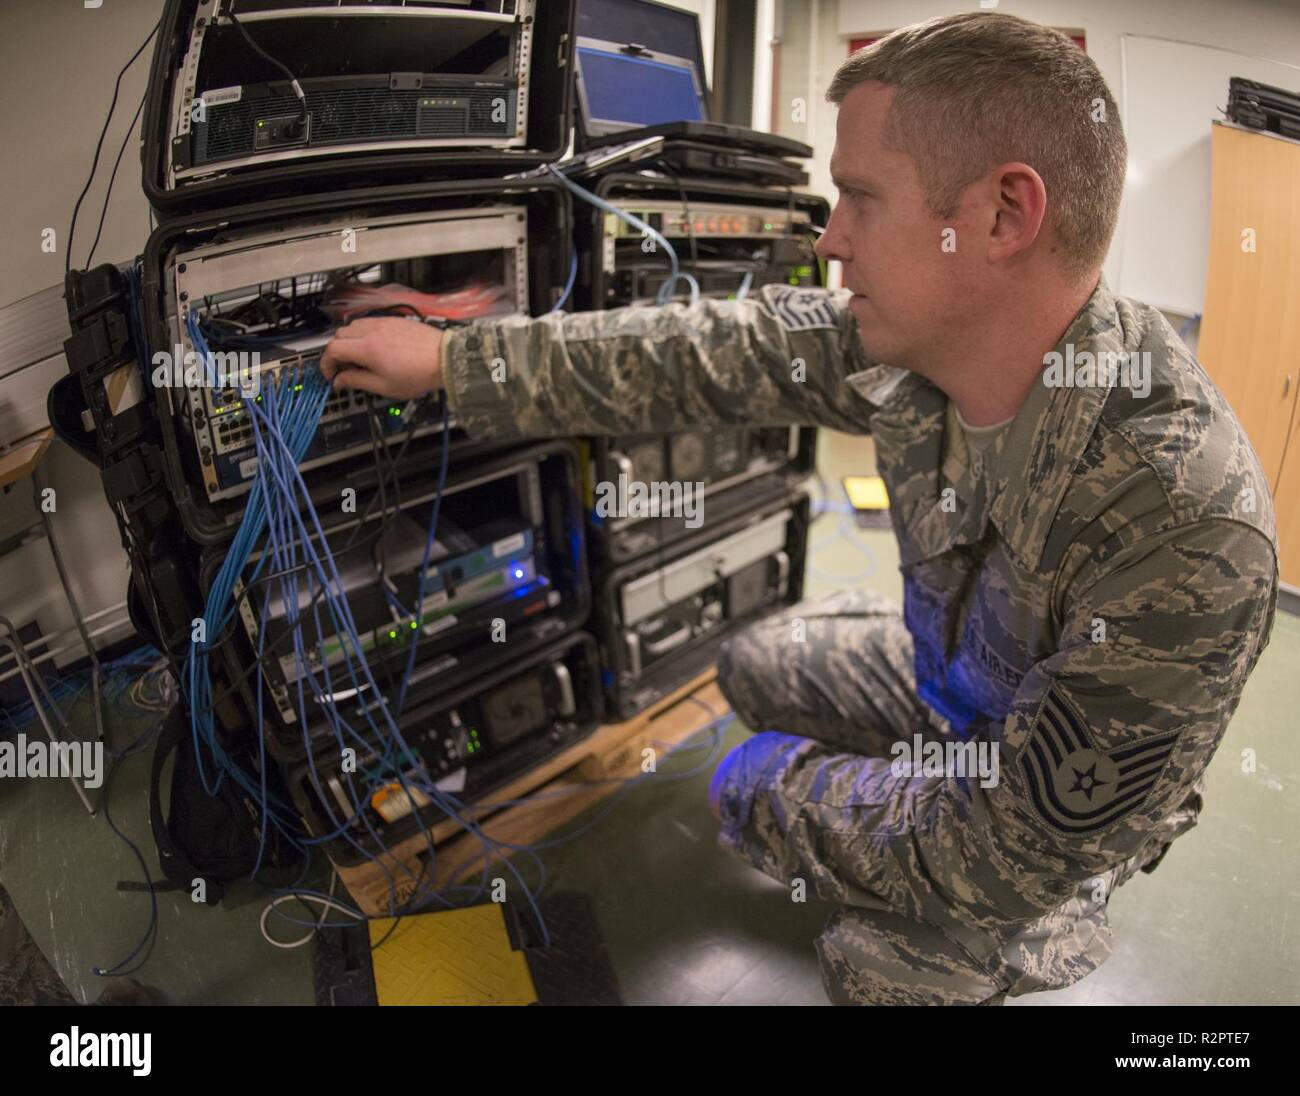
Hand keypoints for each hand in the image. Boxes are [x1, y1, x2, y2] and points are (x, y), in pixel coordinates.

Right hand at [319, 317, 444, 398]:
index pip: (332, 349)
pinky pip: (369, 322)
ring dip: (350, 340)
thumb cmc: (421, 373)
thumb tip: (340, 381)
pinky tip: (374, 347)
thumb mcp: (385, 386)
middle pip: (339, 334)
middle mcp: (372, 331)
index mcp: (367, 348)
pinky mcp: (393, 320)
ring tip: (360, 357)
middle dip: (337, 351)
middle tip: (344, 367)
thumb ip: (358, 382)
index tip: (331, 374)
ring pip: (353, 325)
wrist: (445, 358)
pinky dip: (364, 333)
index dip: (326, 363)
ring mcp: (383, 322)